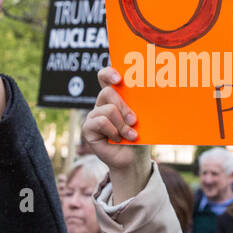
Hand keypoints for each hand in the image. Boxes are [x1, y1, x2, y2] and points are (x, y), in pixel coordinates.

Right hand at [82, 67, 149, 198]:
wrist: (134, 159)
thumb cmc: (140, 136)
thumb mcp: (142, 117)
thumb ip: (138, 104)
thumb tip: (145, 92)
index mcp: (115, 96)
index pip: (105, 76)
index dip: (109, 73)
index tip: (120, 79)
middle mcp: (103, 103)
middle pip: (108, 92)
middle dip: (124, 107)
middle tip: (134, 120)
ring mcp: (94, 115)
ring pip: (108, 109)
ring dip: (122, 124)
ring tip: (130, 135)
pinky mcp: (88, 128)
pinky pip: (100, 122)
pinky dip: (112, 131)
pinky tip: (117, 139)